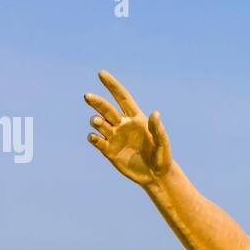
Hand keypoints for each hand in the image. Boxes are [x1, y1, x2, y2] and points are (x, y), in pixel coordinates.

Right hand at [85, 70, 171, 186]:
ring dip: (96, 121)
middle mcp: (122, 125)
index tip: (101, 73)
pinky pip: (96, 140)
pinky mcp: (108, 150)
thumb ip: (157, 128)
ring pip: (99, 123)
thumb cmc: (162, 157)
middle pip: (106, 108)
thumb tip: (154, 113)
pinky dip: (93, 137)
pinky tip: (95, 137)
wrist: (155, 175)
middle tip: (88, 96)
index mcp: (136, 118)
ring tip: (98, 122)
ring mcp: (114, 137)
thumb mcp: (162, 143)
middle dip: (97, 101)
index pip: (122, 97)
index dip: (112, 85)